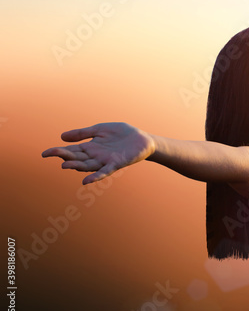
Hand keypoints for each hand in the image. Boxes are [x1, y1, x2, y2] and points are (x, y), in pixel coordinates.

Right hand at [41, 122, 155, 184]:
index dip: (58, 152)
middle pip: (76, 158)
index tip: (44, 153)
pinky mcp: (116, 164)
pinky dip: (96, 177)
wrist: (142, 139)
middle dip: (64, 157)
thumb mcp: (99, 130)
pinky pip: (104, 172)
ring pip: (87, 166)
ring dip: (76, 166)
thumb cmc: (121, 134)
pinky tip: (86, 181)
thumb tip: (61, 137)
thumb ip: (82, 134)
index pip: (71, 150)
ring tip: (65, 165)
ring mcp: (104, 161)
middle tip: (51, 155)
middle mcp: (95, 156)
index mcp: (89, 147)